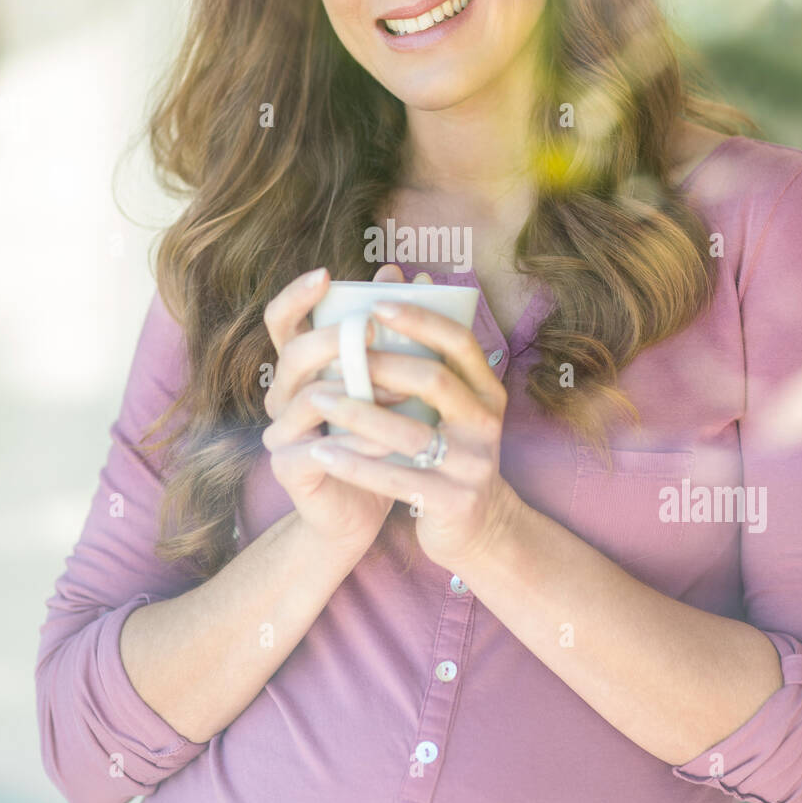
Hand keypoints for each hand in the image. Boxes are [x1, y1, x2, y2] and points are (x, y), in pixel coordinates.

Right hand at [261, 263, 418, 554]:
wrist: (364, 507)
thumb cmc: (377, 437)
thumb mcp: (388, 380)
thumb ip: (391, 329)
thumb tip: (407, 272)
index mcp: (300, 368)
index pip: (281, 320)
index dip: (296, 294)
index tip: (326, 273)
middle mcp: (281, 394)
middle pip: (296, 354)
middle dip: (338, 339)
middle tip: (376, 330)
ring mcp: (279, 432)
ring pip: (311, 399)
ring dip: (361, 392)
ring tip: (404, 392)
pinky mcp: (288, 469)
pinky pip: (320, 449)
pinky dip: (361, 441)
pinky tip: (393, 440)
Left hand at [303, 295, 522, 571]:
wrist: (479, 529)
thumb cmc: (450, 450)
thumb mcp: (452, 403)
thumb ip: (425, 347)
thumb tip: (400, 273)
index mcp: (487, 391)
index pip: (459, 342)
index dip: (420, 319)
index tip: (376, 304)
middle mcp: (487, 422)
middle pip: (435, 381)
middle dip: (380, 365)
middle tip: (335, 354)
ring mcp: (473, 464)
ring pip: (410, 432)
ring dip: (357, 415)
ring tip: (314, 401)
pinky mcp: (454, 502)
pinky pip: (397, 479)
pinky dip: (355, 465)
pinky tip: (321, 454)